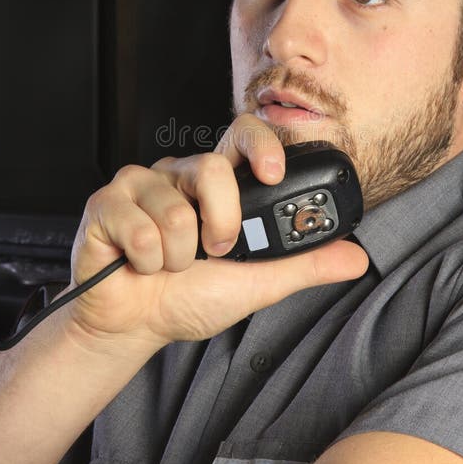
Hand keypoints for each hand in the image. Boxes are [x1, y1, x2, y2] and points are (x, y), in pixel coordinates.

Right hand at [68, 114, 368, 351]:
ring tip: (170, 265)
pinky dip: (147, 261)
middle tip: (213, 253)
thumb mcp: (256, 283)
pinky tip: (140, 264)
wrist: (133, 327)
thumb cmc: (188, 299)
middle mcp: (178, 175)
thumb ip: (303, 265)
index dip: (260, 144)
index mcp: (215, 184)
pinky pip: (140, 228)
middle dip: (221, 225)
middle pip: (212, 168)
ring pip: (175, 208)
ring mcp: (140, 185)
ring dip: (178, 256)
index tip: (272, 174)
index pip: (241, 136)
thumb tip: (356, 256)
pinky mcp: (106, 203)